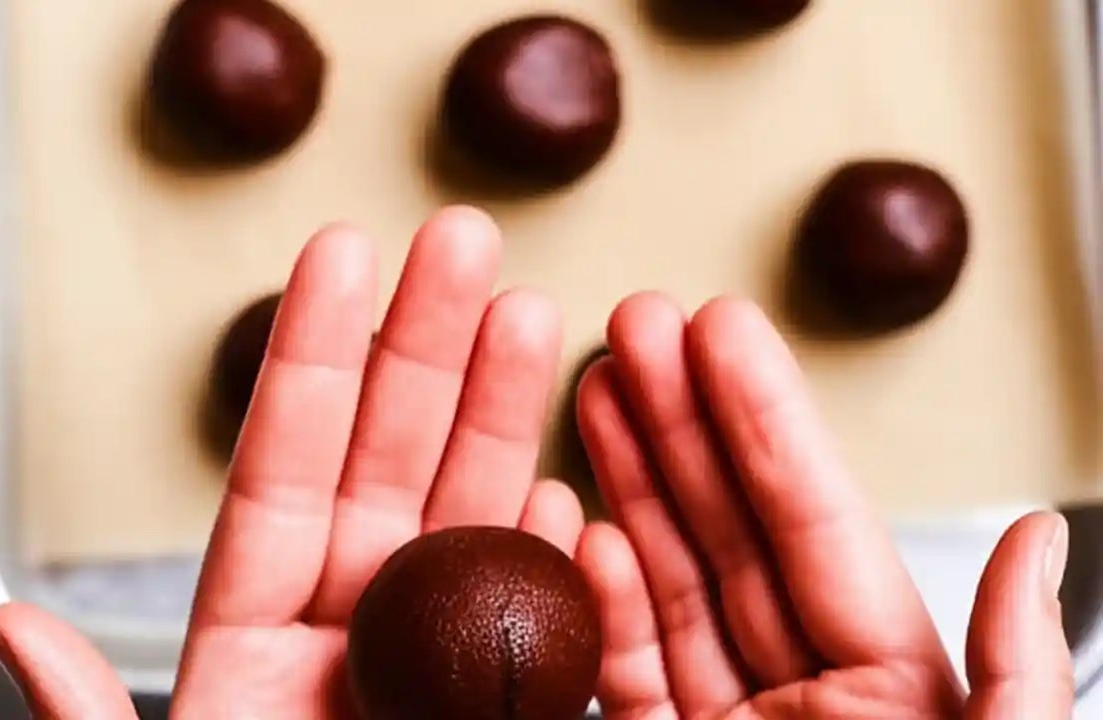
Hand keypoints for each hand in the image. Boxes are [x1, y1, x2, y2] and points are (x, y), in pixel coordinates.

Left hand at [0, 206, 583, 718]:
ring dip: (511, 417)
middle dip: (432, 346)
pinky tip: (575, 478)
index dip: (316, 357)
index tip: (343, 252)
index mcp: (256, 647)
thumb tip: (6, 625)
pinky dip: (567, 550)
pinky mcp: (509, 714)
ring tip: (540, 316)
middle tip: (464, 239)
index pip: (287, 470)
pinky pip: (548, 623)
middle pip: (396, 465)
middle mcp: (353, 643)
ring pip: (481, 520)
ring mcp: (439, 674)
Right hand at [574, 293, 1074, 718]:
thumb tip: (1036, 539)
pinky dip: (599, 597)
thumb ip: (1012, 666)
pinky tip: (584, 520)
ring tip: (601, 385)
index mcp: (896, 689)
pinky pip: (622, 668)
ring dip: (630, 477)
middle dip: (680, 417)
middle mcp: (806, 696)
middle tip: (641, 324)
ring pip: (671, 581)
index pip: (817, 524)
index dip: (764, 419)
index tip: (721, 329)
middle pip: (733, 531)